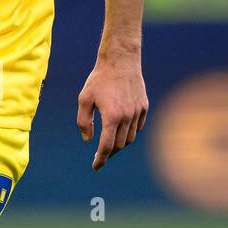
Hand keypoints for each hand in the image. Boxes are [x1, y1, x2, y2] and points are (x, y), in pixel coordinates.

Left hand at [77, 56, 147, 170]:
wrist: (121, 60)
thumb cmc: (99, 79)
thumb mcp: (84, 99)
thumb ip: (83, 121)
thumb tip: (88, 140)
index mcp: (111, 116)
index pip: (106, 146)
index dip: (101, 159)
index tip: (96, 167)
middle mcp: (127, 117)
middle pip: (119, 145)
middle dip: (109, 153)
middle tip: (100, 155)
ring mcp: (138, 112)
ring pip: (130, 138)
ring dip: (120, 144)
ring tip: (110, 143)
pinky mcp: (144, 106)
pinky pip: (138, 127)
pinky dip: (130, 133)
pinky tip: (122, 131)